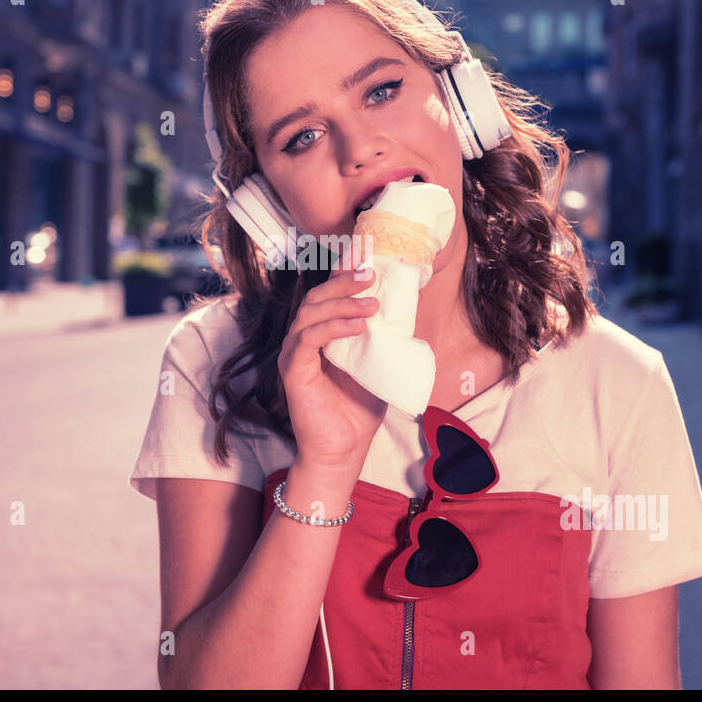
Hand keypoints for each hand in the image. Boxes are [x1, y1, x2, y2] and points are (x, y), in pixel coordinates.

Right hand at [278, 264, 387, 470]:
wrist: (344, 449)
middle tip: (370, 272)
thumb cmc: (360, 408)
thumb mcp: (379, 363)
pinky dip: (333, 328)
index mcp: (322, 333)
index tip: (365, 252)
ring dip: (342, 303)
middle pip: (317, 296)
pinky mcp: (293, 370)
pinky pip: (308, 339)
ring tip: (372, 304)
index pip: (329, 293)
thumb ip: (384, 335)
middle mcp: (304, 338)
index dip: (343, 270)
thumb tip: (408, 304)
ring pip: (311, 313)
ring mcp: (295, 353)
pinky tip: (358, 326)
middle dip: (344, 280)